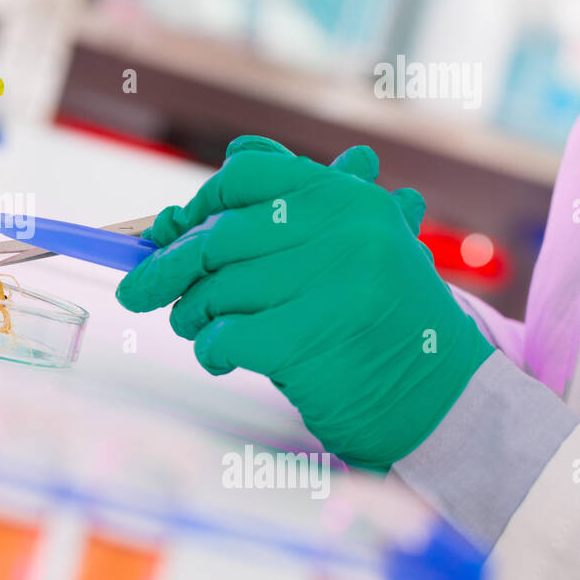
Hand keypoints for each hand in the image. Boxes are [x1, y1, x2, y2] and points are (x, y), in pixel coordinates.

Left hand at [117, 136, 491, 470]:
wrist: (440, 402)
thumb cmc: (379, 322)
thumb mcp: (350, 248)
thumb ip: (288, 206)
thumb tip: (208, 178)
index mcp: (348, 199)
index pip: (246, 177)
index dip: (200, 205)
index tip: (172, 231)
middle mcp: (342, 232)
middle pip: (218, 238)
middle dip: (169, 268)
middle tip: (138, 290)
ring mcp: (326, 285)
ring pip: (213, 291)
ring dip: (191, 316)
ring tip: (201, 330)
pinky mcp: (305, 340)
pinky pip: (222, 337)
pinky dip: (211, 351)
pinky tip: (222, 358)